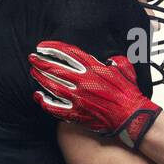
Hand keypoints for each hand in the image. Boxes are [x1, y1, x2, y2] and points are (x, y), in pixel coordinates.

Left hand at [29, 40, 161, 148]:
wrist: (132, 116)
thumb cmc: (129, 94)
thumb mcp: (125, 69)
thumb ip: (115, 60)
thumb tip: (110, 60)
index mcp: (94, 68)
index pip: (67, 53)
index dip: (52, 48)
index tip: (43, 47)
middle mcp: (83, 81)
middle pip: (55, 68)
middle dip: (41, 61)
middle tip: (32, 58)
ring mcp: (78, 98)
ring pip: (52, 85)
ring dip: (40, 78)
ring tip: (33, 72)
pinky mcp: (77, 113)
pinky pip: (55, 107)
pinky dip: (44, 101)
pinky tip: (38, 96)